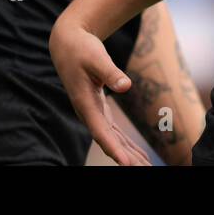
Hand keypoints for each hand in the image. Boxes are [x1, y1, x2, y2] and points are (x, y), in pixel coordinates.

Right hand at [49, 18, 151, 165]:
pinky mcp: (98, 110)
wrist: (67, 44)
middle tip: (145, 170)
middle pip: (110, 141)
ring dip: (129, 154)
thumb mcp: (96, 58)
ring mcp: (93, 113)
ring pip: (113, 139)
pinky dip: (125, 144)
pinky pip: (114, 132)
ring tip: (146, 167)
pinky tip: (136, 155)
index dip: (114, 149)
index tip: (126, 164)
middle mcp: (88, 113)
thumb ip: (111, 72)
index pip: (102, 132)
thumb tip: (126, 85)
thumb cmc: (81, 50)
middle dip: (127, 158)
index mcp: (85, 104)